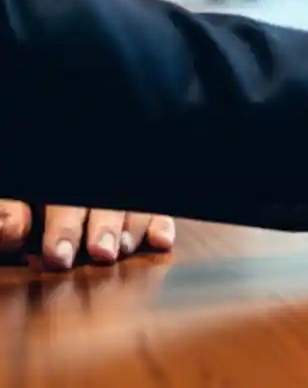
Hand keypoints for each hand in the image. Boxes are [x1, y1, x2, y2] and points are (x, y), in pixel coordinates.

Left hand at [0, 200, 175, 270]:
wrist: (39, 201)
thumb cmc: (25, 208)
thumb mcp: (12, 198)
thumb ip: (6, 211)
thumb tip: (12, 226)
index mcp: (56, 181)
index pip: (65, 199)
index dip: (64, 227)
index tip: (59, 256)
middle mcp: (93, 184)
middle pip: (105, 199)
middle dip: (104, 226)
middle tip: (101, 253)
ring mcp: (118, 193)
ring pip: (134, 204)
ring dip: (132, 227)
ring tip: (124, 248)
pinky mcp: (141, 204)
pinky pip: (157, 209)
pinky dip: (161, 224)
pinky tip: (161, 241)